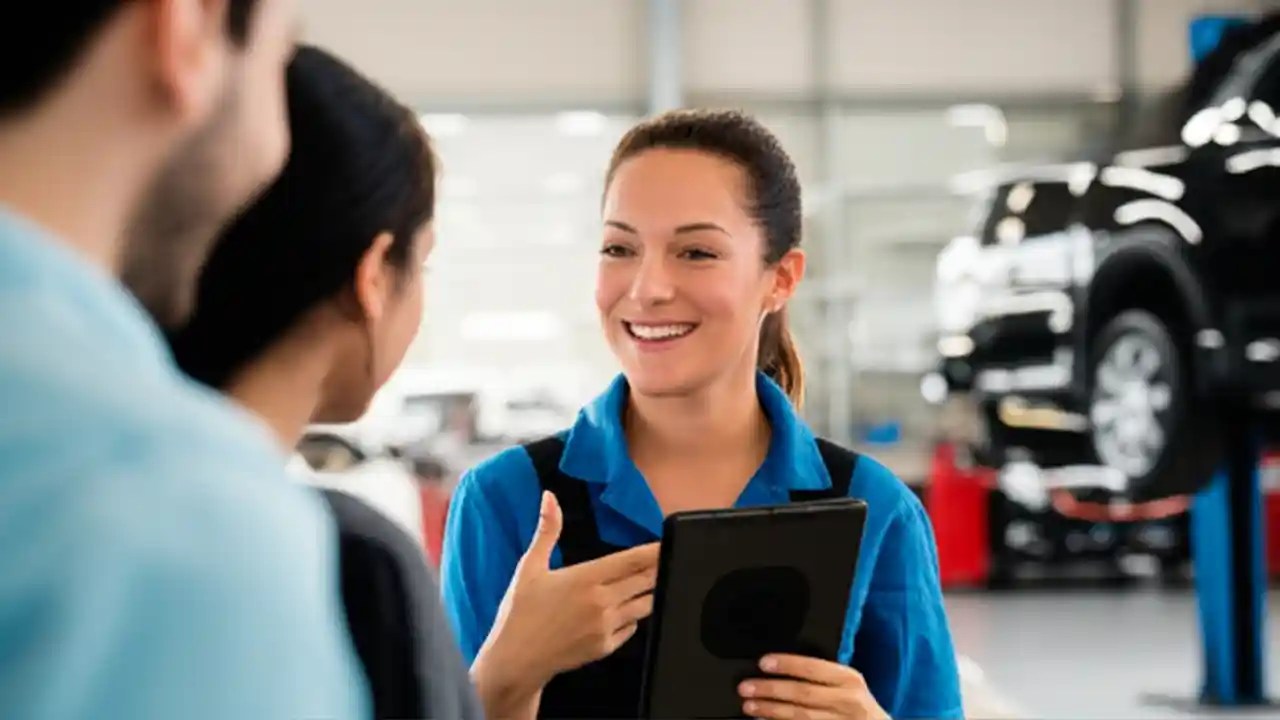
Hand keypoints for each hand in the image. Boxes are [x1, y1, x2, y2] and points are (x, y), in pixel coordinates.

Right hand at [471, 492, 658, 716]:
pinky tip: (628, 610)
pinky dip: (633, 617)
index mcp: (586, 578)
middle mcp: (602, 602)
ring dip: (651, 592)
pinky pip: (632, 628)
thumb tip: (549, 496)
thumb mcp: (530, 567)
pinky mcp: (606, 648)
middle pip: (645, 581)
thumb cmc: (519, 612)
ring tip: (655, 582)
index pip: (631, 560)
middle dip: (658, 569)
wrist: (514, 660)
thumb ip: (547, 530)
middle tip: (668, 559)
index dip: (654, 550)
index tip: (667, 541)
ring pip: (645, 605)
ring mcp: (607, 627)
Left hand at [738, 654, 888, 719]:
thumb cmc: (857, 705)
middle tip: (745, 687)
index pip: (814, 668)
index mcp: (850, 679)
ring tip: (749, 706)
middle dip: (771, 690)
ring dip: (771, 712)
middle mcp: (848, 701)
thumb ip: (822, 676)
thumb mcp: (848, 684)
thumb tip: (780, 667)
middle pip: (804, 695)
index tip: (763, 662)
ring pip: (801, 718)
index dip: (787, 665)